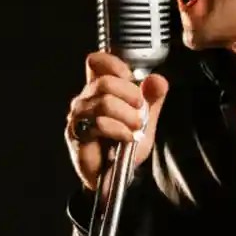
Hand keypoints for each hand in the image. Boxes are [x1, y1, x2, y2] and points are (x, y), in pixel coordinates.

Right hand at [65, 52, 168, 191]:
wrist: (115, 174)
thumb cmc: (124, 143)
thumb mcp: (145, 117)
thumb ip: (152, 98)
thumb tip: (158, 79)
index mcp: (99, 89)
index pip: (96, 61)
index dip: (113, 64)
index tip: (130, 78)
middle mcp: (85, 99)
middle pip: (104, 81)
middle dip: (130, 95)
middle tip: (140, 111)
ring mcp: (78, 116)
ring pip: (104, 102)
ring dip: (127, 115)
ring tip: (136, 128)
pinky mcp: (77, 134)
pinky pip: (100, 123)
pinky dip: (120, 130)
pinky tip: (127, 138)